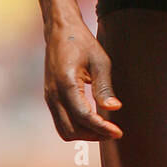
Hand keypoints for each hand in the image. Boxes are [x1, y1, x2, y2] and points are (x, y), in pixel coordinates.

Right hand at [44, 20, 122, 141]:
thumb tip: (114, 108)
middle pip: (72, 129)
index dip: (101, 128)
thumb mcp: (99, 62)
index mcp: (65, 83)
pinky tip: (92, 121)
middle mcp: (53, 94)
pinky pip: (61, 122)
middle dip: (93, 135)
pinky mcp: (50, 98)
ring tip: (103, 128)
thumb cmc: (81, 43)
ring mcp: (49, 97)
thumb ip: (104, 87)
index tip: (118, 132)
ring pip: (64, 130)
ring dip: (84, 134)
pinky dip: (77, 127)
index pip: (83, 116)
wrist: (60, 31)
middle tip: (113, 131)